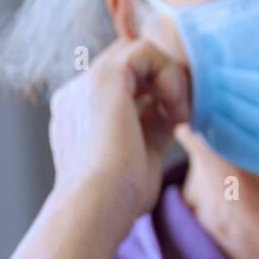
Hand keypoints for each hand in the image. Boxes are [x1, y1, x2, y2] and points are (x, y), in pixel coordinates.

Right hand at [46, 37, 190, 221]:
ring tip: (180, 114)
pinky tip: (175, 107)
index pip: (122, 80)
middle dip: (164, 78)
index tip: (176, 119)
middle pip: (129, 60)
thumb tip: (173, 106)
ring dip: (170, 76)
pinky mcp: (103, 78)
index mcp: (79, 115)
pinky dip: (169, 73)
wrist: (97, 208)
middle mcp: (76, 95)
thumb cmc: (118, 199)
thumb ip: (153, 125)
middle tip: (182, 113)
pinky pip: (145, 50)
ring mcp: (84, 84)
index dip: (155, 89)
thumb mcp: (142, 153)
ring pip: (138, 50)